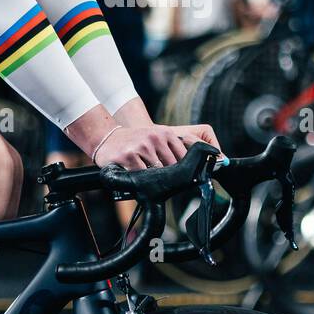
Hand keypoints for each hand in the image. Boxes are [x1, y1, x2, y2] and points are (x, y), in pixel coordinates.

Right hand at [95, 123, 219, 170]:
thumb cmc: (136, 141)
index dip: (184, 171)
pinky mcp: (128, 157)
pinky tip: (134, 173)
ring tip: (145, 174)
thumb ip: (175, 150)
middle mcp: (155, 138)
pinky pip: (140, 175)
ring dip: (152, 178)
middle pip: (172, 168)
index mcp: (166, 134)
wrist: (108, 137)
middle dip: (167, 177)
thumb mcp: (157, 138)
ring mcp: (141, 147)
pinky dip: (139, 178)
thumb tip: (206, 162)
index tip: (186, 179)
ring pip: (156, 173)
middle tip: (161, 179)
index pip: (183, 158)